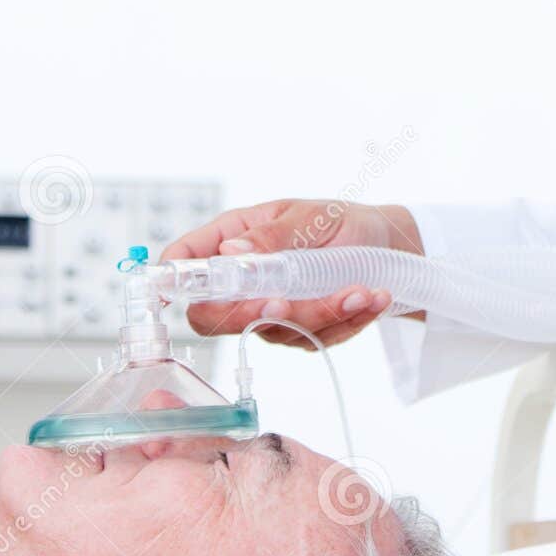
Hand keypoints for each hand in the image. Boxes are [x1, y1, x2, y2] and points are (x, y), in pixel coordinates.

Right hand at [162, 199, 422, 347]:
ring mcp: (267, 311)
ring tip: (362, 290)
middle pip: (214, 316)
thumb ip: (272, 235)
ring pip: (273, 330)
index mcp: (233, 238)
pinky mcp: (298, 332)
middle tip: (283, 302)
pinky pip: (314, 339)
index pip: (185, 263)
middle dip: (249, 313)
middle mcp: (242, 280)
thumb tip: (231, 253)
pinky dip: (347, 321)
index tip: (175, 293)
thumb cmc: (339, 222)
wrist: (383, 246)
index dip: (172, 280)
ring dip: (321, 313)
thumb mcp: (310, 216)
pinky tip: (372, 298)